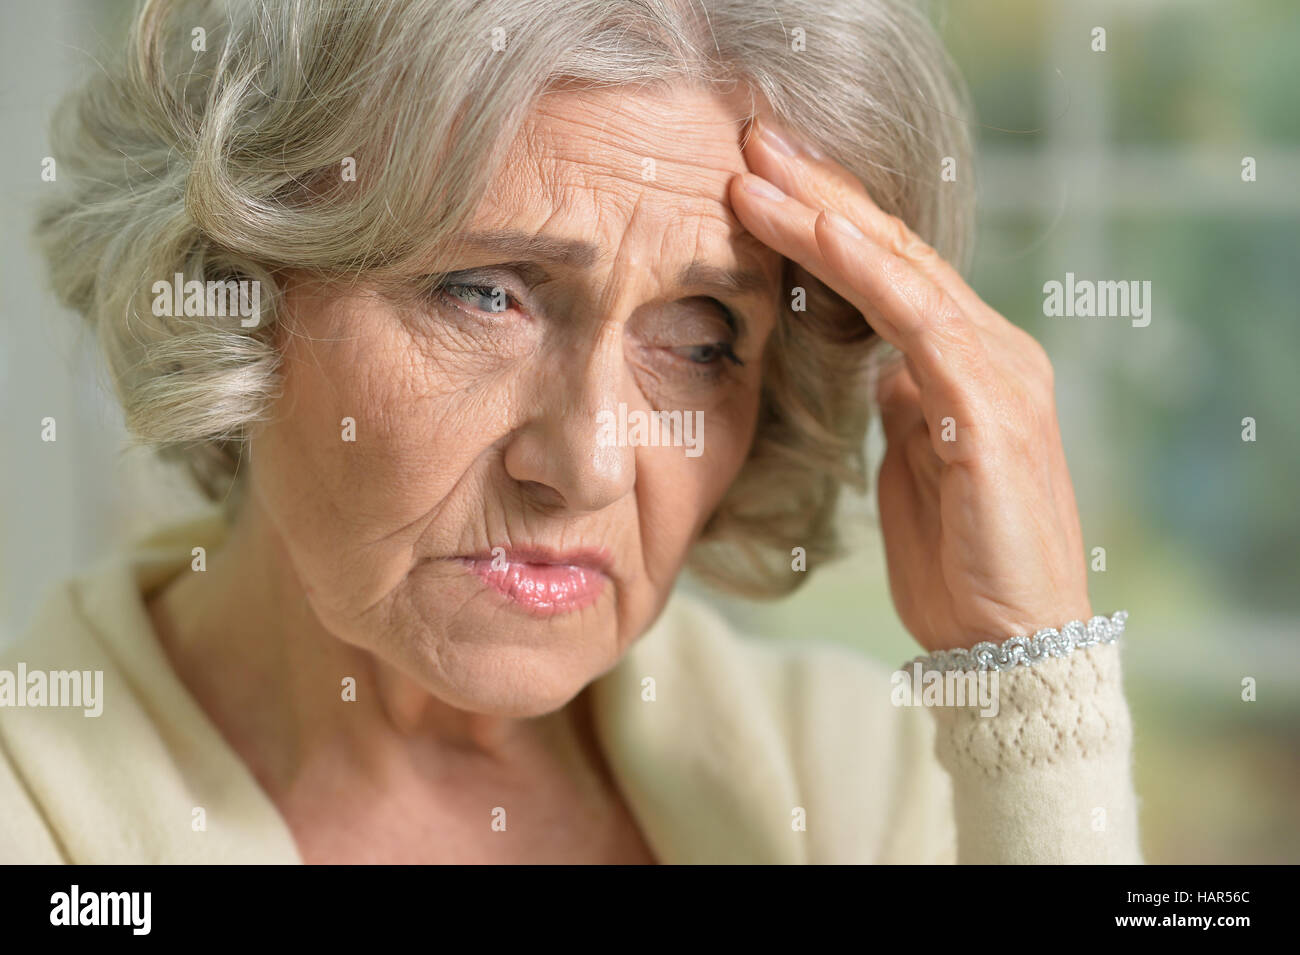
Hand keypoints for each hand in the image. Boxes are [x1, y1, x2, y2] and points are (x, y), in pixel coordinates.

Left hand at [729, 118, 1091, 651]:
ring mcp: (998, 374)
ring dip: (827, 216)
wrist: (1009, 644)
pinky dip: (873, 273)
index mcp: (966, 362)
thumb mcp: (917, 463)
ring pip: (905, 271)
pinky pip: (925, 324)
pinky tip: (821, 233)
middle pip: (894, 251)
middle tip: (751, 141)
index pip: (889, 270)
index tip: (759, 181)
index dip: (825, 219)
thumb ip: (905, 402)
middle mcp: (990, 351)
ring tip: (761, 173)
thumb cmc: (959, 559)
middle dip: (820, 192)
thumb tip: (877, 361)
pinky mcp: (992, 412)